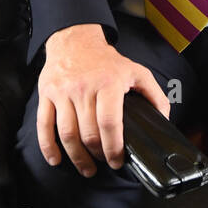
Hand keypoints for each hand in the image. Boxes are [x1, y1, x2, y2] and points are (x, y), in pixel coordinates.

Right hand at [38, 23, 170, 175]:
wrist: (74, 40)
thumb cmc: (105, 60)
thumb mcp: (136, 71)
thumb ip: (154, 94)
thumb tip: (163, 118)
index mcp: (107, 83)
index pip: (109, 123)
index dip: (113, 147)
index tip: (117, 160)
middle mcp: (83, 88)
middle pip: (88, 133)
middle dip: (98, 154)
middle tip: (104, 162)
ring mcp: (62, 92)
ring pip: (67, 133)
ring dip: (77, 156)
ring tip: (86, 167)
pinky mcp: (47, 94)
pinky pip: (44, 125)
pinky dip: (48, 146)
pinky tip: (56, 160)